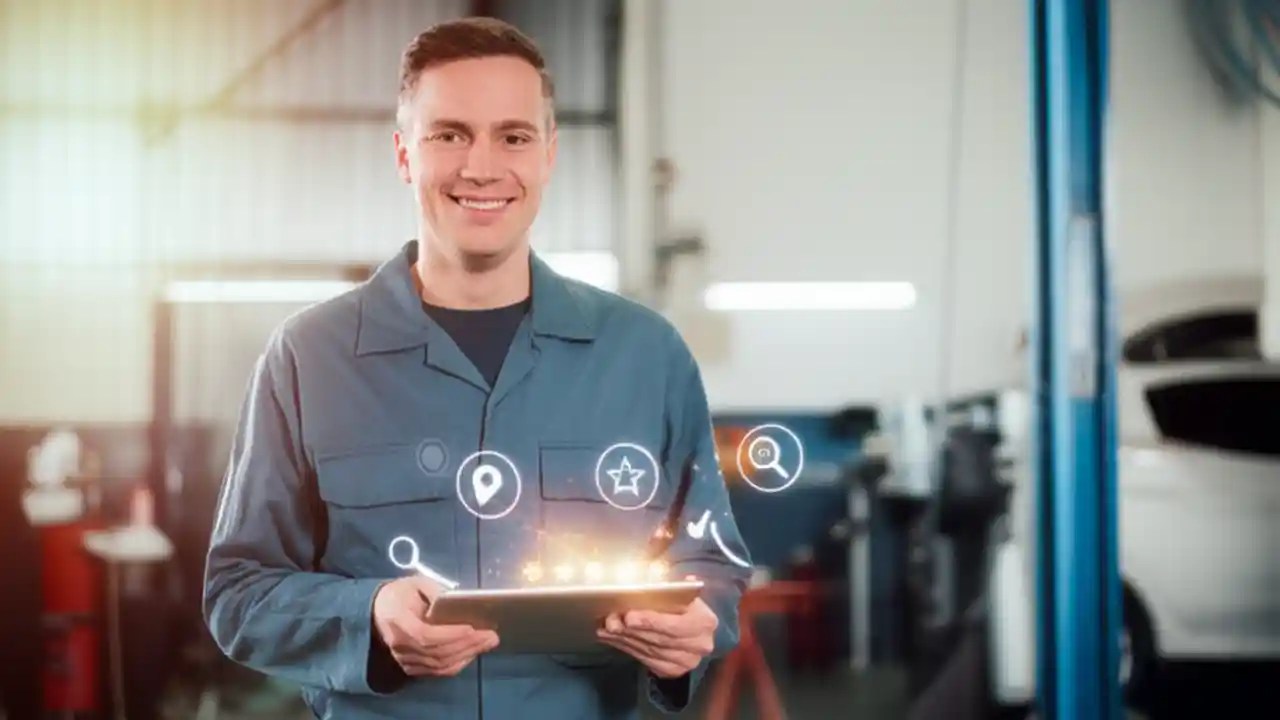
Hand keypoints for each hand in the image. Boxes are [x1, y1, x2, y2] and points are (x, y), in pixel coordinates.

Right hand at [372, 576, 498, 676]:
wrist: (377, 611)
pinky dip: (457, 664)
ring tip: (487, 643)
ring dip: (466, 655)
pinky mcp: (410, 667)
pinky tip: (472, 653)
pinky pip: (436, 671)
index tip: (472, 628)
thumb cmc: (400, 594)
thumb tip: (455, 602)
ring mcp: (404, 658)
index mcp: (397, 620)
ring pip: (439, 665)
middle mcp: (399, 644)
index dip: (450, 635)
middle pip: (437, 652)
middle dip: (467, 645)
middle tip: (491, 636)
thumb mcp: (415, 583)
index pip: (425, 635)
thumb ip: (435, 591)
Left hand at [596, 598, 717, 678]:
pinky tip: (612, 637)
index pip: (675, 625)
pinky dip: (626, 647)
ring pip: (649, 650)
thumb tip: (667, 584)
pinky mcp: (672, 670)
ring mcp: (686, 661)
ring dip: (624, 639)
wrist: (697, 628)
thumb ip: (674, 588)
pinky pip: (645, 659)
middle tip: (610, 620)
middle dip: (631, 630)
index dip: (651, 621)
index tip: (629, 617)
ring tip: (606, 627)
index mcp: (705, 622)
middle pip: (659, 639)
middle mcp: (699, 646)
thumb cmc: (686, 604)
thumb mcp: (684, 591)